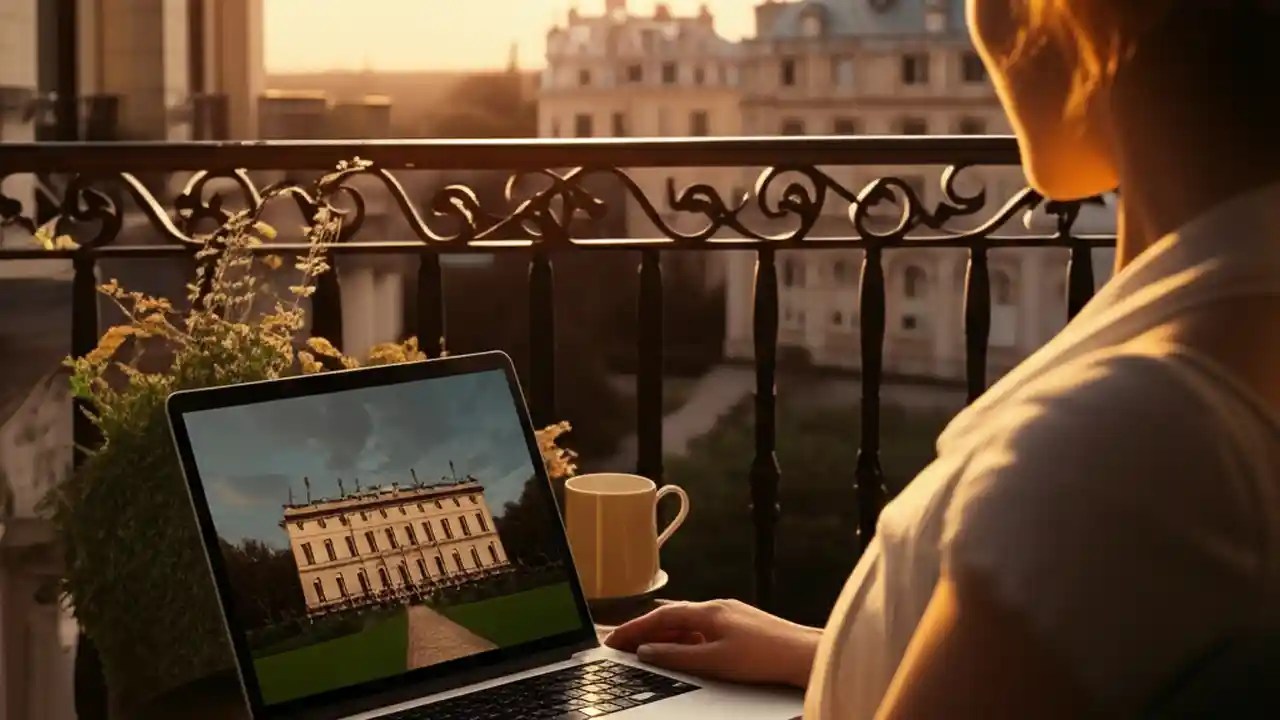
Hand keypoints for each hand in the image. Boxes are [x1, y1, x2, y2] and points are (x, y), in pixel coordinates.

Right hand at [603, 599, 822, 688]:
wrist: (805, 656)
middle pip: (671, 617)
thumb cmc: (765, 656)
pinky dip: (683, 640)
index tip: (613, 640)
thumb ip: (677, 656)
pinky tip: (680, 651)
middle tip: (621, 645)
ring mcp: (730, 616)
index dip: (634, 629)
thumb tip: (648, 651)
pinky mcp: (740, 627)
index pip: (660, 617)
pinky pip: (702, 630)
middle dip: (644, 630)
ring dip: (663, 636)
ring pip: (687, 624)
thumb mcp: (714, 661)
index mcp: (708, 611)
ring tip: (643, 650)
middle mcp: (717, 608)